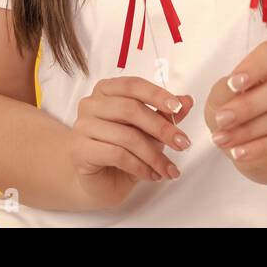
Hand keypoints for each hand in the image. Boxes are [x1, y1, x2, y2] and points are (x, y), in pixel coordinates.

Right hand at [68, 76, 194, 209]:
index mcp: (106, 90)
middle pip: (130, 109)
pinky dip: (140, 166)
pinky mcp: (80, 150)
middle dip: (161, 128)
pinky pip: (117, 155)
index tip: (178, 108)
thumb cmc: (122, 149)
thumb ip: (164, 113)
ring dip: (154, 155)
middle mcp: (90, 104)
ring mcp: (82, 126)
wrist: (99, 181)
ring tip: (168, 169)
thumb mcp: (149, 129)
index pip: (133, 85)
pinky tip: (151, 175)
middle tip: (182, 144)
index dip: (157, 95)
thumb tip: (186, 100)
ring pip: (126, 136)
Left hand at [204, 39, 266, 178]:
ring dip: (250, 131)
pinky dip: (261, 148)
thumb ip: (224, 91)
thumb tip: (230, 93)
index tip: (233, 83)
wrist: (262, 131)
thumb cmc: (239, 103)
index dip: (254, 67)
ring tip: (223, 140)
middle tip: (222, 119)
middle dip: (249, 106)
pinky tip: (240, 152)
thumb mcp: (224, 94)